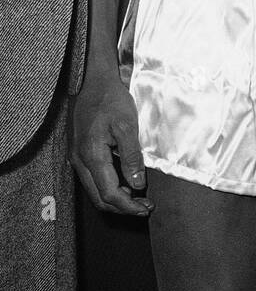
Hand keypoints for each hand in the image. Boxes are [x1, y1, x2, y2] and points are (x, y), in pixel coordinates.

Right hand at [70, 68, 152, 216]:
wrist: (91, 81)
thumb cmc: (110, 99)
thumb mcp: (126, 125)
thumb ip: (131, 156)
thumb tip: (137, 184)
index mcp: (91, 156)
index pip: (108, 193)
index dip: (127, 206)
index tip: (145, 209)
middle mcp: (79, 162)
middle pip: (99, 197)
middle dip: (122, 207)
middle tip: (145, 207)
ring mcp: (76, 158)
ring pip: (94, 190)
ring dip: (115, 198)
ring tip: (138, 198)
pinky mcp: (79, 153)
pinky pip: (92, 179)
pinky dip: (108, 187)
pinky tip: (124, 182)